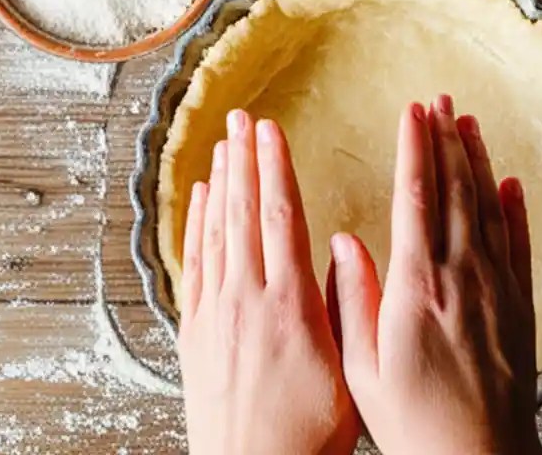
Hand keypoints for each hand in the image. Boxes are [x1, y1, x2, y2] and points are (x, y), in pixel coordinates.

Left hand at [178, 110, 358, 454]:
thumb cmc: (309, 434)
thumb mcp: (347, 369)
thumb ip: (343, 306)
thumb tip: (342, 250)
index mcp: (290, 306)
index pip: (280, 218)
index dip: (275, 168)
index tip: (272, 129)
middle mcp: (247, 301)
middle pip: (244, 214)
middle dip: (244, 161)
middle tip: (241, 118)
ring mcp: (215, 315)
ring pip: (215, 233)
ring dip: (219, 185)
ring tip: (221, 147)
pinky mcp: (195, 333)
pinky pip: (193, 265)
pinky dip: (195, 228)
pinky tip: (198, 204)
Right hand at [329, 95, 541, 454]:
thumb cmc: (413, 421)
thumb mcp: (362, 366)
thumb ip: (353, 298)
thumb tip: (343, 241)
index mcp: (416, 286)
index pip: (415, 197)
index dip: (415, 148)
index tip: (412, 111)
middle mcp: (461, 276)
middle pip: (454, 190)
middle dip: (445, 139)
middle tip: (440, 98)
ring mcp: (496, 288)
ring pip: (486, 207)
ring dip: (477, 160)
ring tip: (468, 122)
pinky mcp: (519, 306)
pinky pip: (517, 244)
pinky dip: (513, 208)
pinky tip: (508, 182)